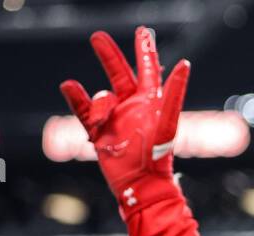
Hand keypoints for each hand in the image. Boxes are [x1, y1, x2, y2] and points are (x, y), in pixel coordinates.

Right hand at [59, 26, 189, 212]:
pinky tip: (69, 86)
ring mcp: (115, 118)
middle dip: (109, 55)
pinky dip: (76, 98)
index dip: (145, 51)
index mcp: (151, 103)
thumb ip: (173, 93)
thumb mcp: (166, 121)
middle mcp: (132, 107)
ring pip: (100, 97)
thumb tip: (184, 64)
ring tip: (101, 120)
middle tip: (97, 37)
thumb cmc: (157, 155)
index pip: (148, 70)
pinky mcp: (99, 132)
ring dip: (99, 104)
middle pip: (119, 73)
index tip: (142, 32)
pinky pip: (82, 110)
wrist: (140, 184)